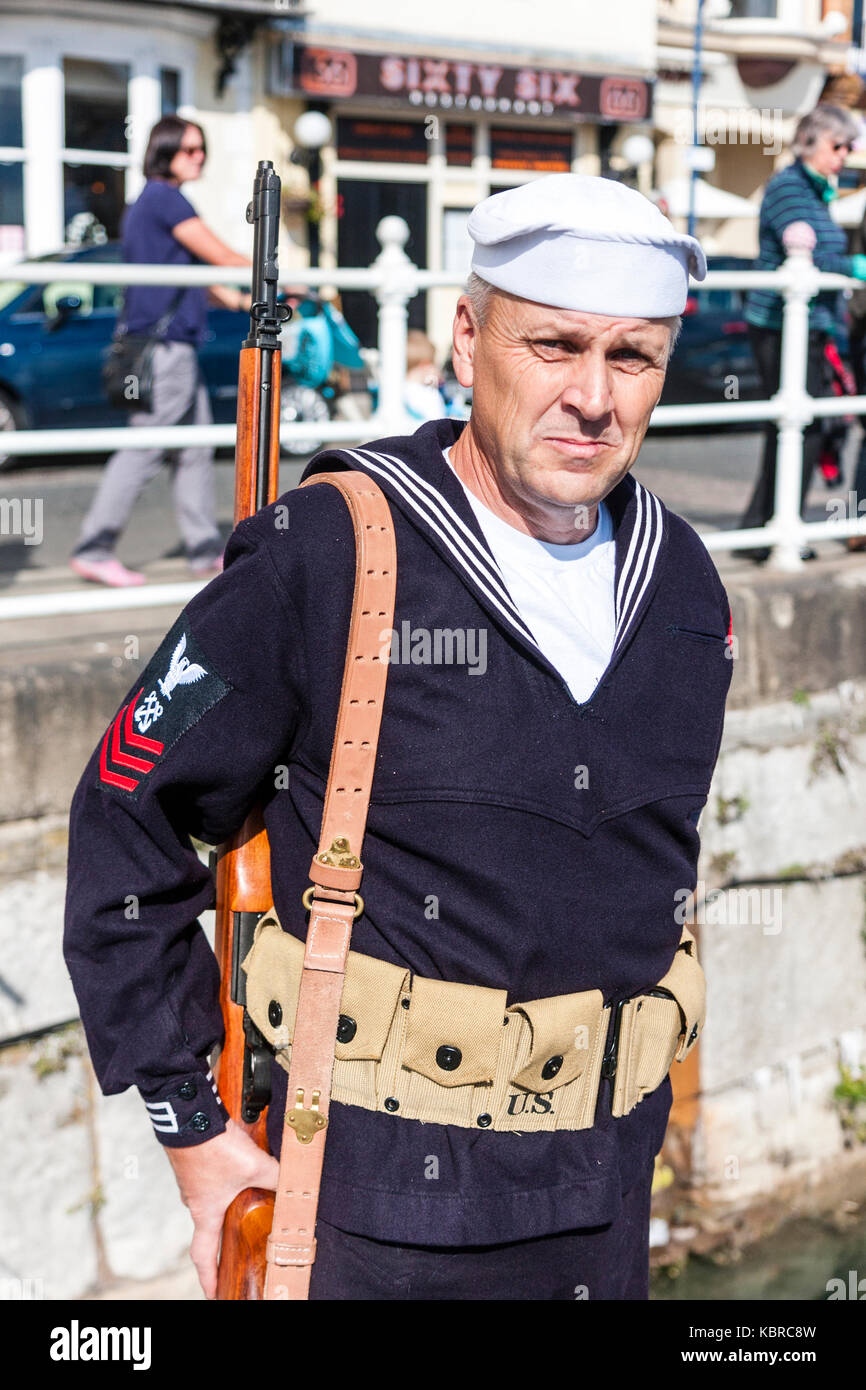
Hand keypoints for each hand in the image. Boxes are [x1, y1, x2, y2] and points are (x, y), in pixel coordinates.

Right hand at [164, 1117, 278, 1298]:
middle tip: (234, 1252)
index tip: (214, 1293)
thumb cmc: (215, 1147)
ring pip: (210, 1201)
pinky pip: (211, 1179)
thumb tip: (296, 1184)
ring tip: (243, 1207)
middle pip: (207, 1229)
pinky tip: (238, 1171)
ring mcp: (192, 1181)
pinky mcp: (195, 1162)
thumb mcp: (254, 1166)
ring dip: (224, 1206)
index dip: (208, 1277)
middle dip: (220, 1242)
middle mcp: (195, 1200)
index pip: (203, 1256)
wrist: (191, 1115)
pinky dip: (224, 1182)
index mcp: (205, 1212)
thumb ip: (276, 1177)